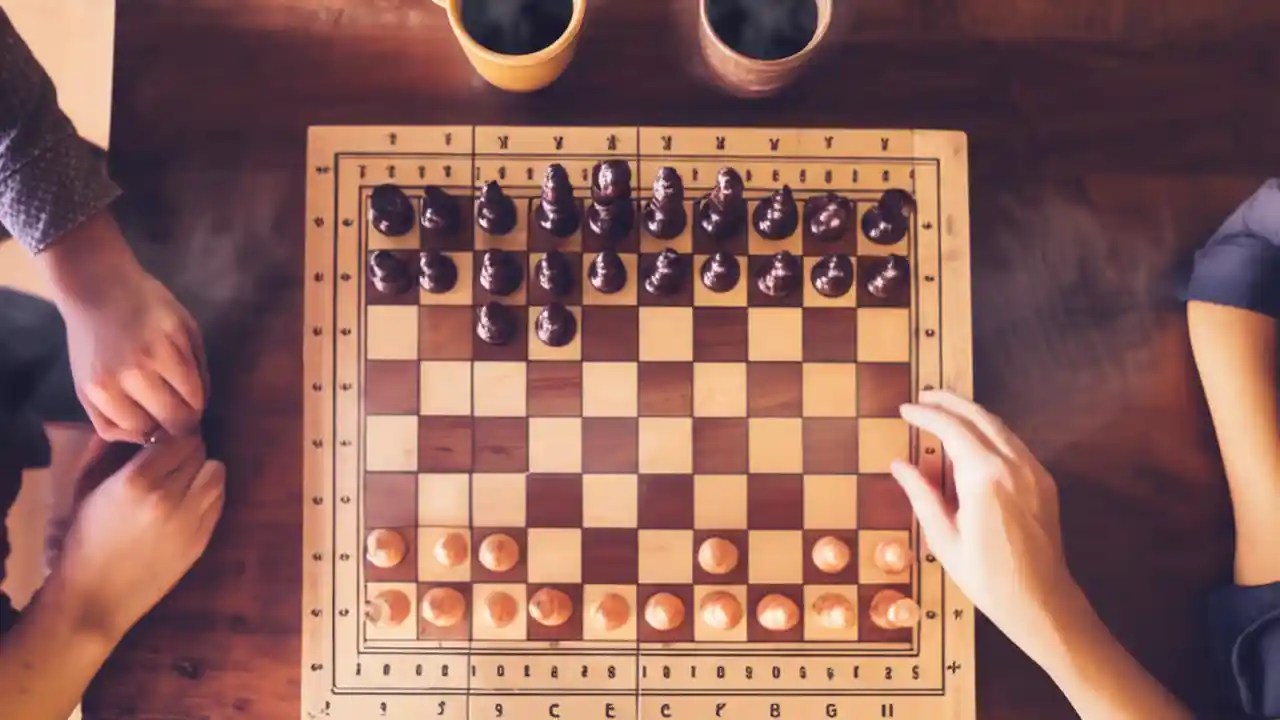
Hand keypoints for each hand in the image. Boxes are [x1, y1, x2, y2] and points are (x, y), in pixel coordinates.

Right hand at [37, 211, 207, 442]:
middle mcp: (133, 374)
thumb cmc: (148, 306)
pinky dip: (128, 430)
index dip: (199, 406)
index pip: (194, 403)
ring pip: (141, 432)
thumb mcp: (187, 328)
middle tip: (180, 412)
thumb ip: (198, 369)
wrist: (96, 290)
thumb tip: (200, 406)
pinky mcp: (83, 393)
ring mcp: (104, 387)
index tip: (194, 400)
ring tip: (157, 411)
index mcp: (163, 354)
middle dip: (183, 421)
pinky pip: (110, 430)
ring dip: (155, 427)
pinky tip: (136, 415)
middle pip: (171, 422)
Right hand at [53, 436, 225, 640]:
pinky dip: (209, 495)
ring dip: (204, 471)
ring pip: (216, 473)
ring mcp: (190, 520)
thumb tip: (135, 428)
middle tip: (174, 462)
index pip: (178, 438)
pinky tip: (190, 502)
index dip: (173, 438)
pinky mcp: (202, 540)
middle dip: (188, 453)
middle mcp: (168, 496)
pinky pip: (219, 501)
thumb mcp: (87, 490)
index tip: (165, 443)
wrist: (95, 597)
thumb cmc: (84, 541)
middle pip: (200, 453)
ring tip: (186, 480)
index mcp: (136, 480)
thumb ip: (106, 453)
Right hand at [892, 390, 1084, 657]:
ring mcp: (1033, 471)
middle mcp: (1013, 465)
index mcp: (984, 478)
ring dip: (970, 413)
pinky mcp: (1043, 481)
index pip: (951, 429)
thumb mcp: (944, 538)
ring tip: (944, 411)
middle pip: (979, 416)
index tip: (905, 409)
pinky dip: (988, 432)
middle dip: (949, 402)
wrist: (1041, 601)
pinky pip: (1013, 444)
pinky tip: (972, 440)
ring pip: (999, 426)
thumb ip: (922, 495)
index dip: (926, 415)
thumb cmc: (986, 577)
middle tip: (923, 396)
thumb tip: (899, 465)